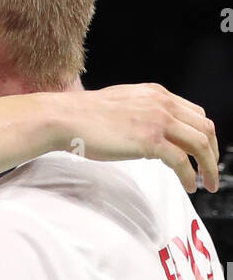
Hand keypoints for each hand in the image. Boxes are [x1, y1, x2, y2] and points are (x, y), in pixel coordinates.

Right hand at [53, 84, 218, 192]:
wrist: (65, 118)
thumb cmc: (84, 117)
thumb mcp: (121, 105)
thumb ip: (140, 114)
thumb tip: (146, 133)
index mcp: (157, 94)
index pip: (195, 113)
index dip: (205, 135)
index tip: (204, 153)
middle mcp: (163, 104)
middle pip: (205, 127)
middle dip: (213, 152)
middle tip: (211, 171)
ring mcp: (158, 121)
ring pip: (200, 144)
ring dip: (209, 167)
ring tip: (208, 184)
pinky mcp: (150, 141)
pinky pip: (181, 161)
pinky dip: (190, 175)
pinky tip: (190, 186)